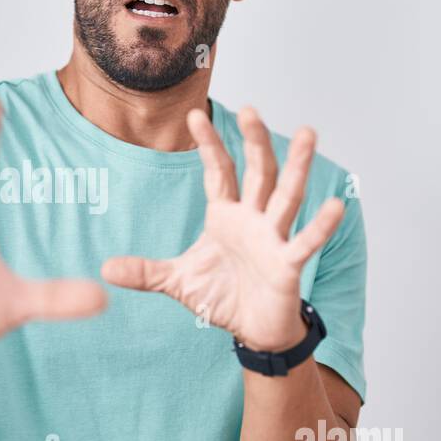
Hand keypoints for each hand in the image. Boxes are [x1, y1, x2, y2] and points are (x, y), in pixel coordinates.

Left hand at [101, 106, 343, 350]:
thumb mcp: (176, 282)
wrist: (251, 331)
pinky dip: (320, 226)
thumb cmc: (221, 298)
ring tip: (309, 133)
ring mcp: (273, 238)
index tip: (195, 115)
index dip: (210, 145)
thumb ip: (146, 272)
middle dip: (254, 141)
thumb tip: (106, 268)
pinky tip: (334, 205)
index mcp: (226, 215)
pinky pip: (305, 241)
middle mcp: (253, 219)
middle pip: (257, 172)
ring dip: (297, 166)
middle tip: (250, 109)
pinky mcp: (288, 264)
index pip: (219, 172)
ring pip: (286, 195)